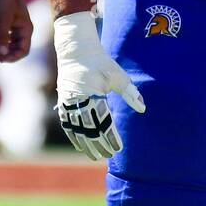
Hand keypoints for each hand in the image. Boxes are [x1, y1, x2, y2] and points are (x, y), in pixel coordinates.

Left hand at [0, 0, 31, 61]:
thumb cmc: (6, 0)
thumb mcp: (3, 18)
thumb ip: (3, 36)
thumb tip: (2, 53)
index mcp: (26, 30)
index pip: (23, 51)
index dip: (13, 57)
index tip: (0, 59)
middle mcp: (24, 32)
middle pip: (16, 51)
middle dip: (3, 55)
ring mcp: (17, 30)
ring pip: (11, 48)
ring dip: (0, 52)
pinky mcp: (11, 27)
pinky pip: (7, 42)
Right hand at [53, 11, 144, 160]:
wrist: (75, 50)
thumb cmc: (99, 62)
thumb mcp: (116, 74)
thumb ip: (129, 92)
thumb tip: (142, 108)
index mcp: (91, 93)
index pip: (102, 121)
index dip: (109, 136)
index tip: (117, 148)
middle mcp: (77, 100)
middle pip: (88, 128)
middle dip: (98, 144)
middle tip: (108, 155)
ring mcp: (68, 102)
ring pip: (76, 129)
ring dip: (86, 143)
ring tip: (95, 156)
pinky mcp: (63, 101)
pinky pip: (67, 123)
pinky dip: (73, 136)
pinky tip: (80, 145)